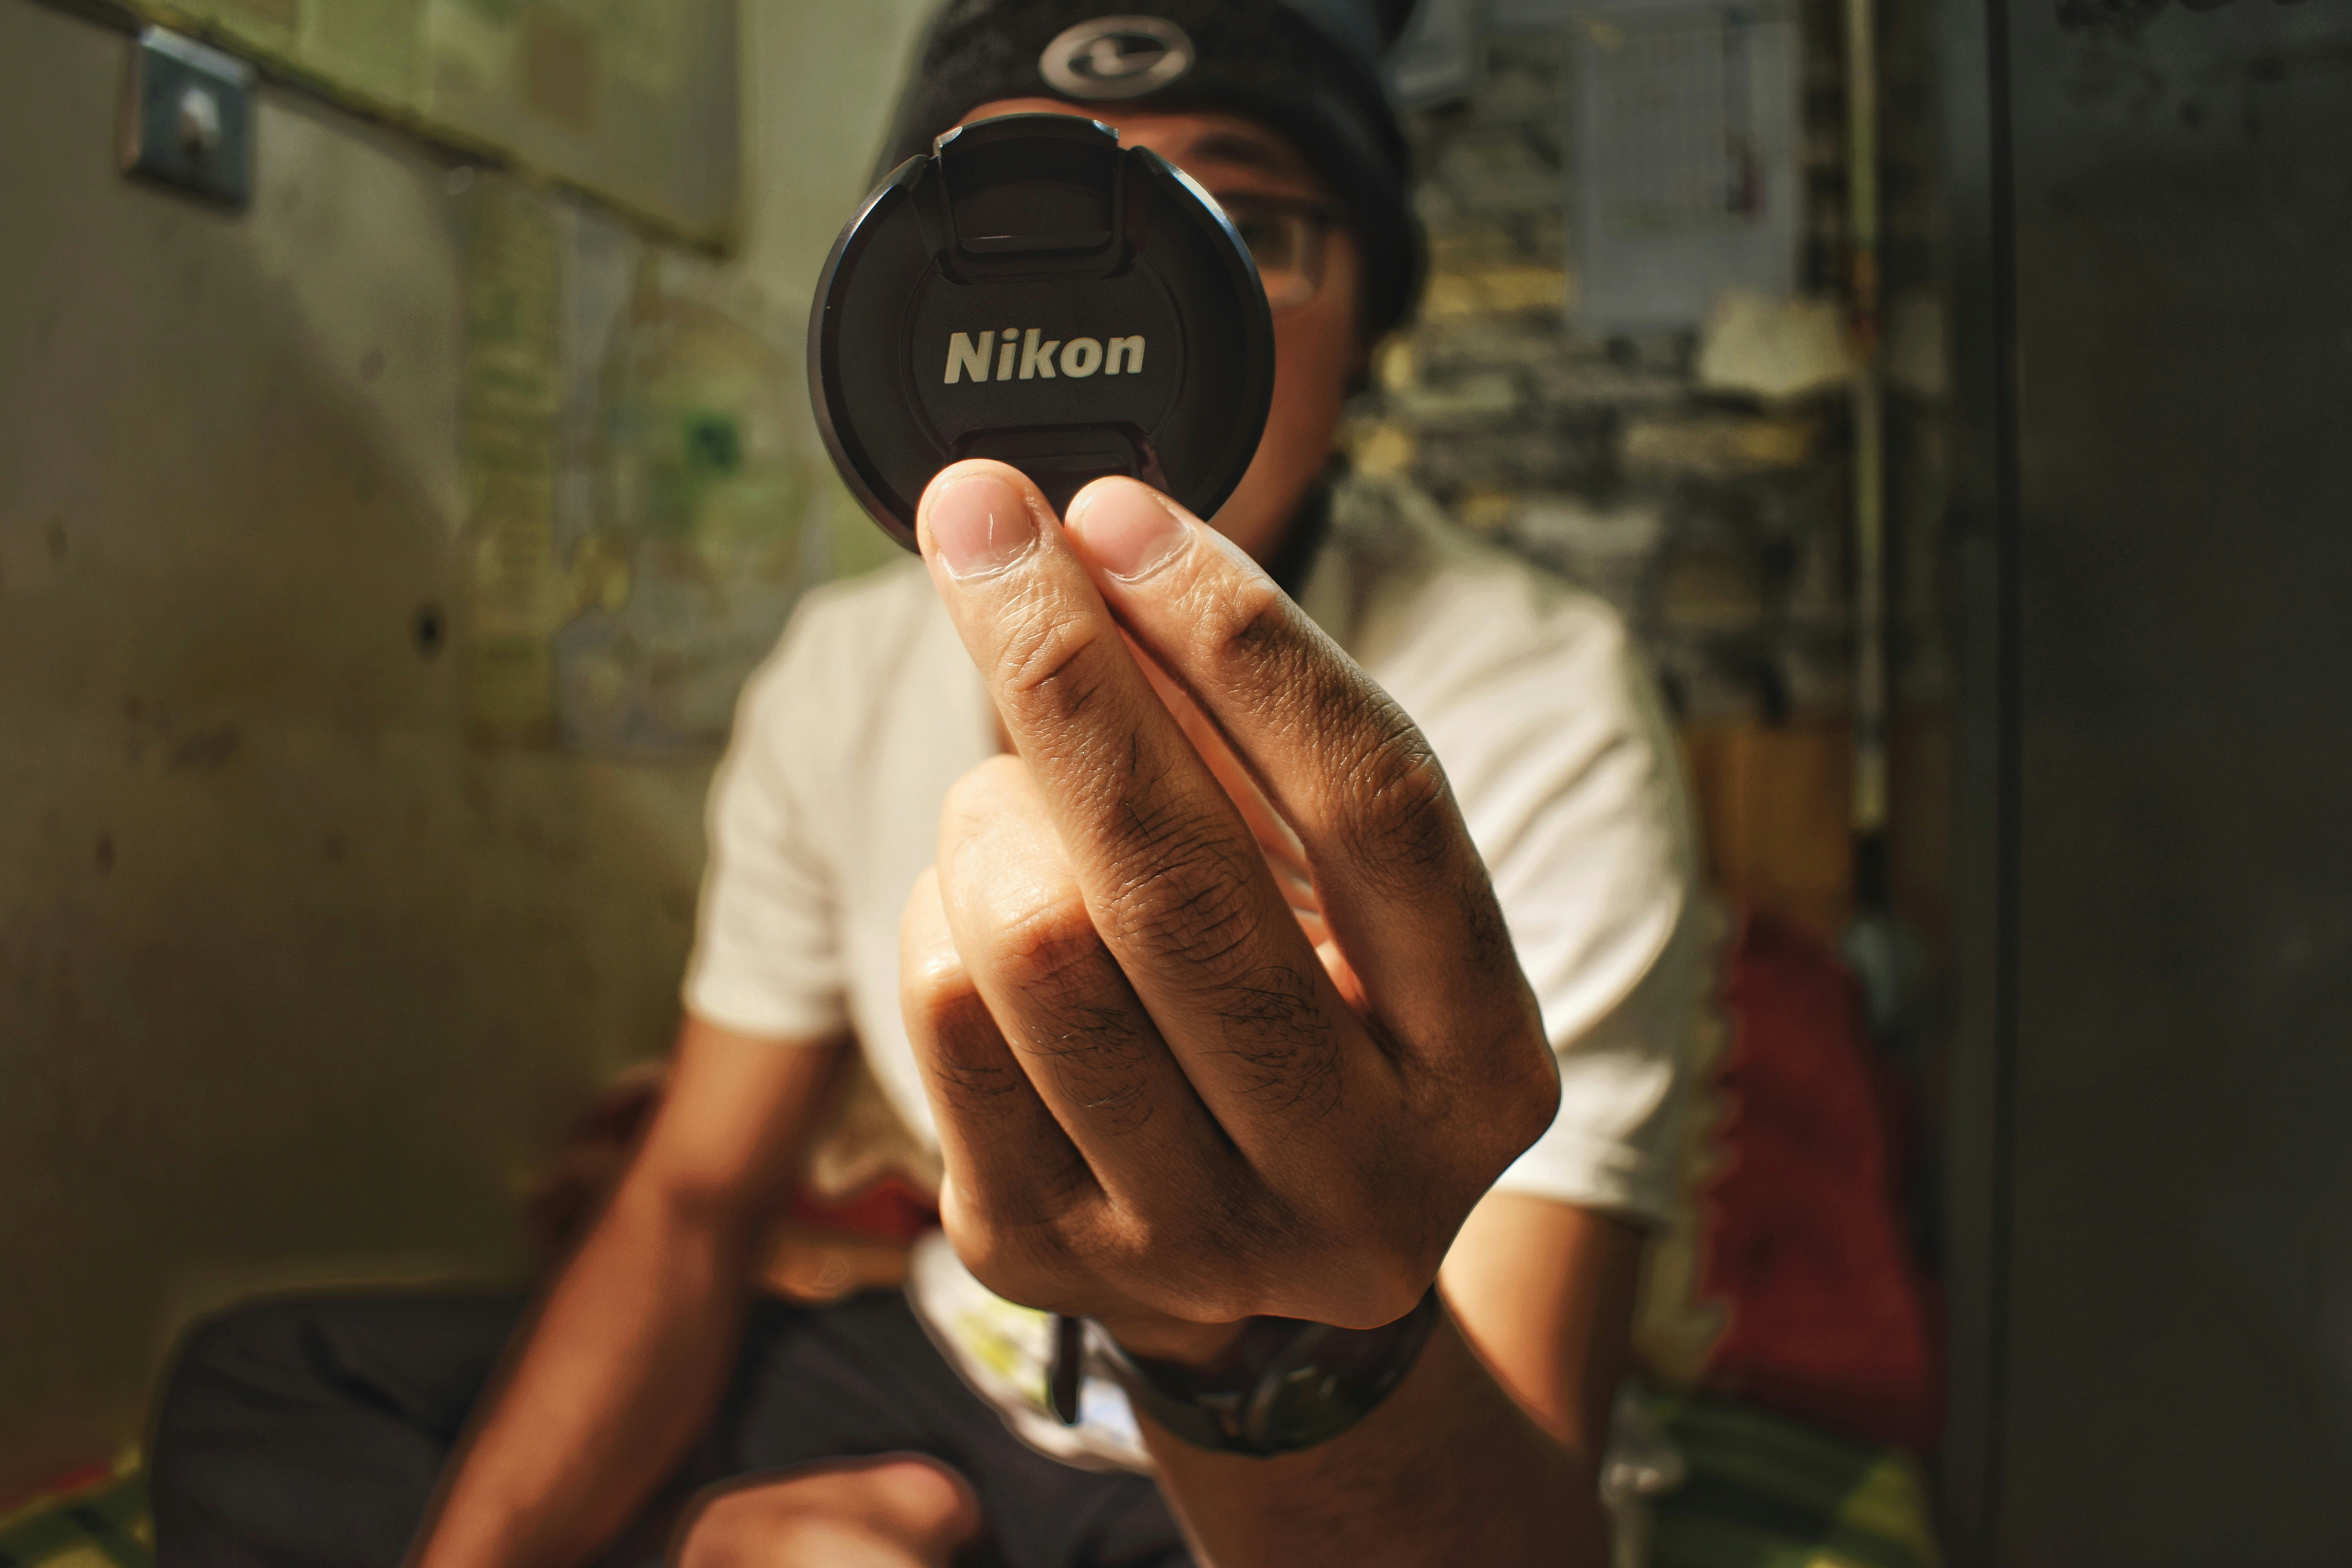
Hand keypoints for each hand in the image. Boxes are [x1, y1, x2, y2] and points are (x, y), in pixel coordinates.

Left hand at [898, 461, 1560, 1363]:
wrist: (1253, 1252)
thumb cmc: (1310, 1013)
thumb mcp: (1348, 896)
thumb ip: (1262, 743)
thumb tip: (1097, 549)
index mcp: (1485, 1066)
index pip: (1375, 808)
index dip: (1239, 639)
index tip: (1122, 512)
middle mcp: (1362, 1176)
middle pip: (1180, 877)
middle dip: (1059, 663)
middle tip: (983, 521)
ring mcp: (1197, 1237)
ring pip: (1033, 943)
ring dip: (996, 805)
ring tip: (1020, 786)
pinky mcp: (1043, 1255)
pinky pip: (940, 1013)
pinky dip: (941, 906)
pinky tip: (985, 899)